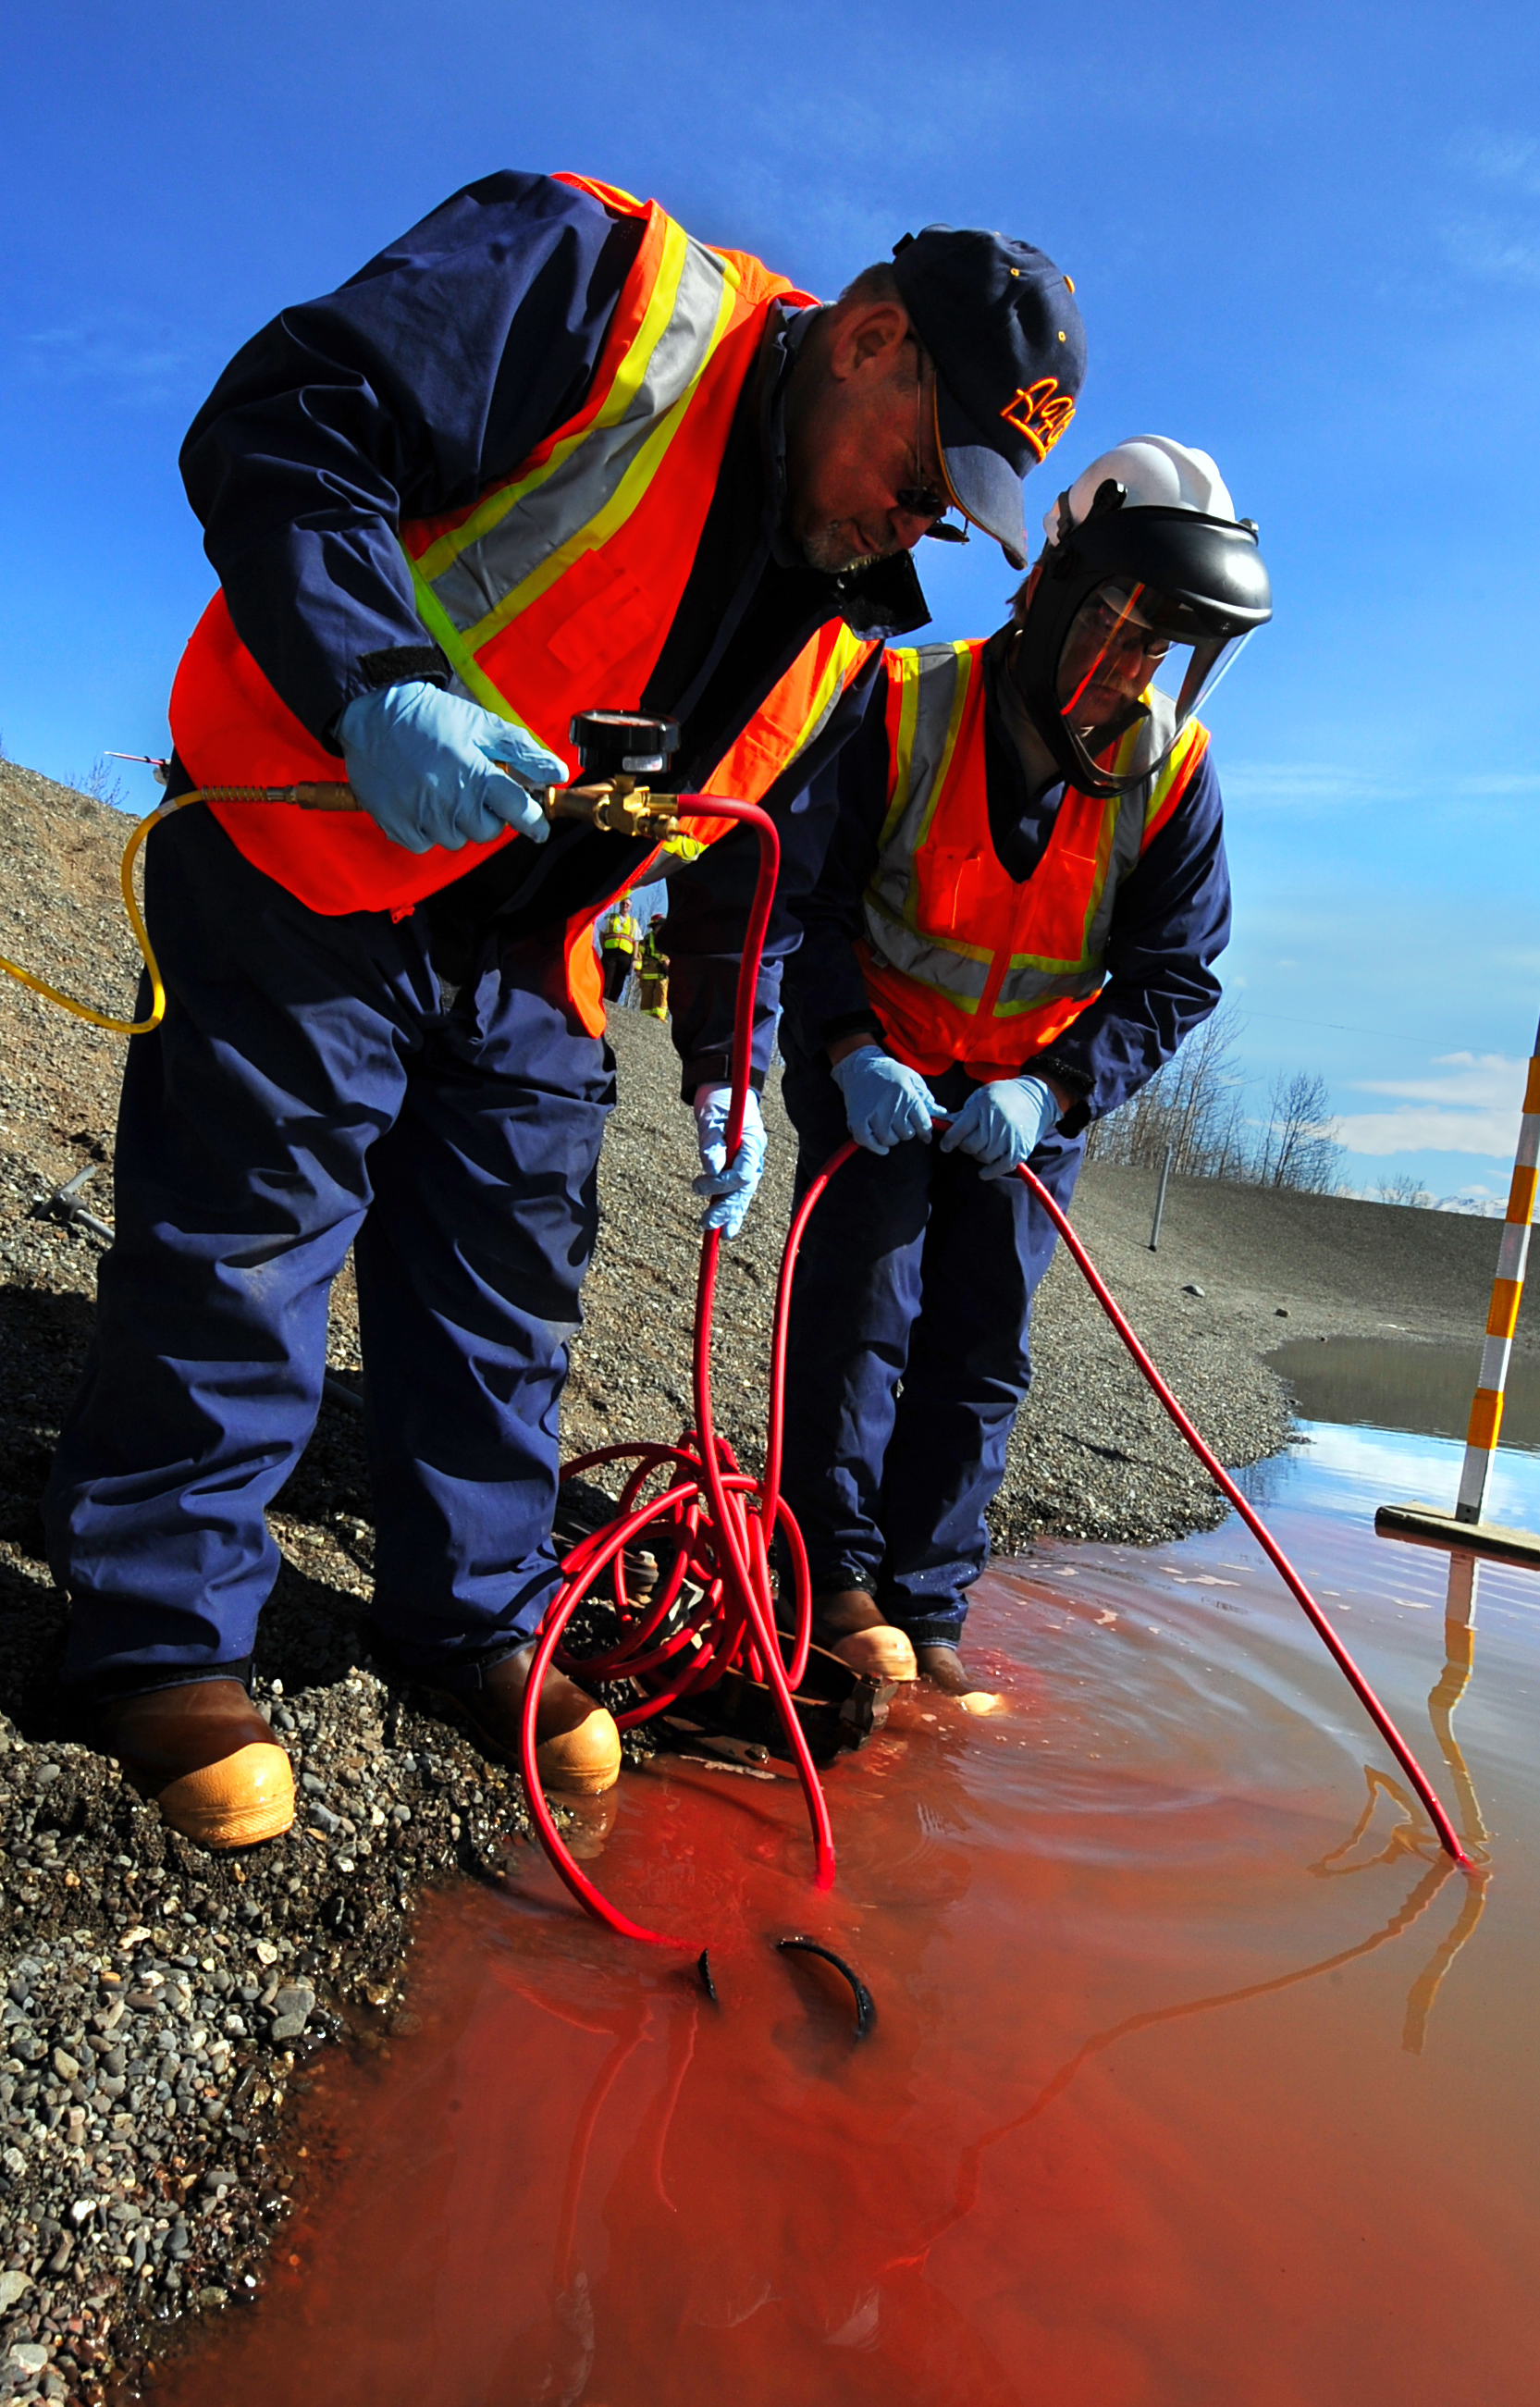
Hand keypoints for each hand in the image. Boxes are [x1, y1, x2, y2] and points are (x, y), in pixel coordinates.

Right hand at [336, 682, 566, 853]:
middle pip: (487, 832)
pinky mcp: (396, 825)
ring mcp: (421, 816)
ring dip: (456, 823)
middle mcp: (450, 801)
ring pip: (456, 840)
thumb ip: (523, 751)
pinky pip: (424, 844)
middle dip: (488, 817)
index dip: (534, 821)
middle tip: (475, 793)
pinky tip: (421, 802)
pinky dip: (427, 829)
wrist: (373, 715)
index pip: (519, 812)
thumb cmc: (431, 717)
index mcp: (476, 775)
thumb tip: (558, 773)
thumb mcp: (482, 724)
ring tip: (444, 792)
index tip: (538, 826)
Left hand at [692, 1086, 767, 1238]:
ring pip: (743, 1195)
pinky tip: (726, 1230)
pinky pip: (738, 1194)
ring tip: (718, 1234)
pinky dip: (732, 1212)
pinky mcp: (739, 1169)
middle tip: (706, 1221)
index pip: (744, 1172)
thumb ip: (711, 1141)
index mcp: (752, 1142)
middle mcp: (754, 1157)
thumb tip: (710, 1168)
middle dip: (726, 1207)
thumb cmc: (719, 1100)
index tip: (701, 1184)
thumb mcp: (711, 1115)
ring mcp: (749, 1164)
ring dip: (730, 1215)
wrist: (725, 1091)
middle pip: (744, 1189)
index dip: (724, 1183)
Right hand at [829, 1044, 935, 1153]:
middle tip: (900, 1123)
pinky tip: (881, 1146)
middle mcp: (893, 1105)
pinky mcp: (857, 1119)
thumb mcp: (912, 1079)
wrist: (861, 1065)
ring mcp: (874, 1113)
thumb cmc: (890, 1073)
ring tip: (889, 1127)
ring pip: (889, 1139)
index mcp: (909, 1095)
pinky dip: (875, 1147)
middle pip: (907, 1134)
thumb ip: (927, 1097)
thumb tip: (942, 1114)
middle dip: (906, 1131)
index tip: (924, 1135)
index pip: (924, 1124)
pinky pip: (868, 1141)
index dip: (925, 1133)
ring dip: (891, 1137)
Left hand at [939, 1075, 1059, 1178]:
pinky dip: (990, 1172)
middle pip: (970, 1146)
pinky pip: (1001, 1167)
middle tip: (970, 1141)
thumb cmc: (1005, 1095)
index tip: (945, 1146)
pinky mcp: (1020, 1150)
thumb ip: (965, 1112)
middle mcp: (995, 1123)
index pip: (959, 1131)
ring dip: (979, 1155)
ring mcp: (1008, 1138)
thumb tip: (946, 1127)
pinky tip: (983, 1172)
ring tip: (983, 1146)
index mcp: (983, 1107)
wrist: (1038, 1098)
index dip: (948, 1141)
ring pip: (983, 1157)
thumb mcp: (981, 1096)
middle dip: (965, 1145)